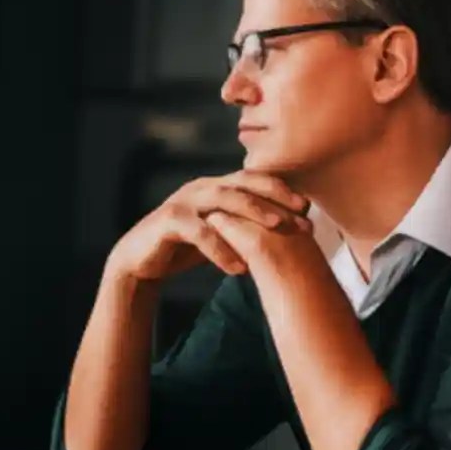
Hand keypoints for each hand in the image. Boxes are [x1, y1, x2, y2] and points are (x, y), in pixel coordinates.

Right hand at [107, 171, 310, 281]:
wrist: (141, 262)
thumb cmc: (185, 248)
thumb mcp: (221, 234)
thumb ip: (246, 228)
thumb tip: (287, 233)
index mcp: (217, 187)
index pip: (255, 180)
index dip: (283, 190)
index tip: (310, 208)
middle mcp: (202, 188)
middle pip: (243, 184)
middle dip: (274, 198)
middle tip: (300, 215)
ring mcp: (184, 202)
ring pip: (222, 199)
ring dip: (251, 212)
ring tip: (275, 228)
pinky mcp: (168, 221)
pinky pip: (197, 231)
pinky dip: (219, 249)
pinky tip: (237, 268)